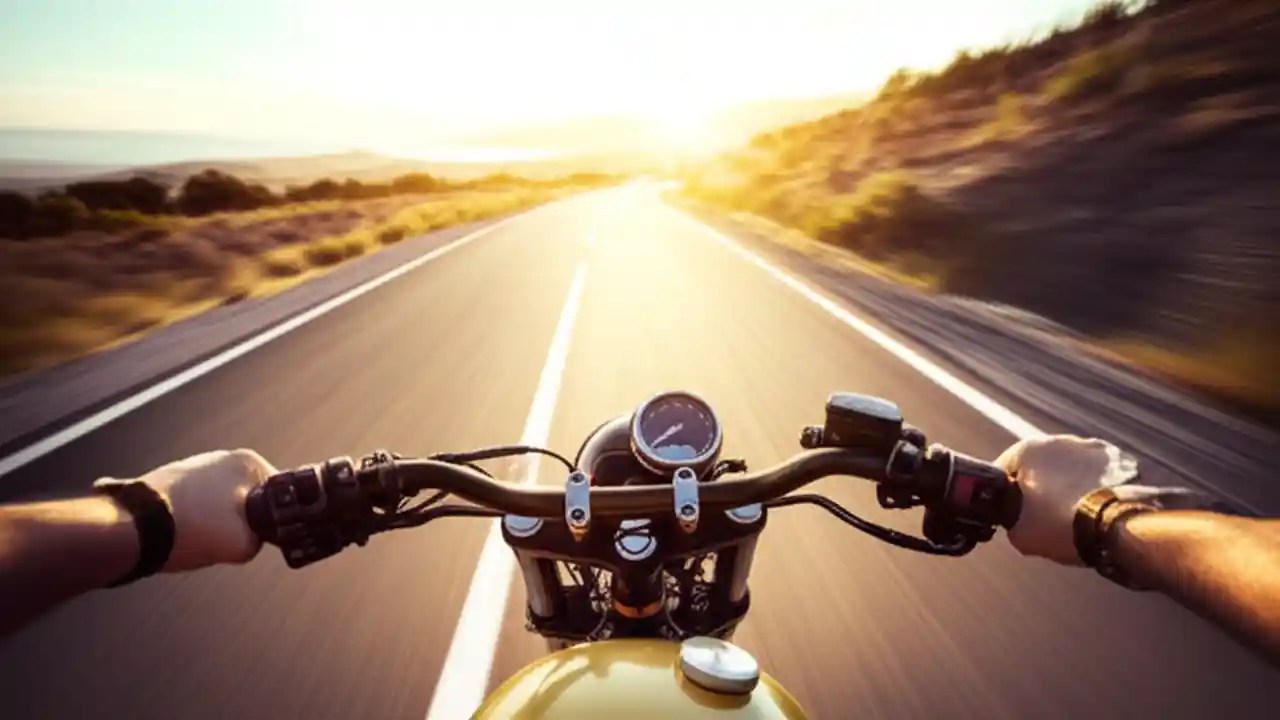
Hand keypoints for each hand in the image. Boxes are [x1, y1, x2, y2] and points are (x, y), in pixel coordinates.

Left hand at [96, 449, 275, 571]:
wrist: (133, 529)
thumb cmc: (191, 529)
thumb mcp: (245, 544)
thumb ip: (261, 538)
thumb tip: (252, 538)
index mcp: (249, 462)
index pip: (279, 497)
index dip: (271, 524)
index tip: (257, 539)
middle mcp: (222, 457)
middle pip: (247, 500)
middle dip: (239, 522)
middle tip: (225, 542)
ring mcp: (192, 466)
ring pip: (218, 504)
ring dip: (212, 522)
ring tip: (197, 539)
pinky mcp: (168, 480)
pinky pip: (191, 505)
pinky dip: (189, 520)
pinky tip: (179, 533)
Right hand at [996, 436, 1138, 564]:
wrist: (1121, 528)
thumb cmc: (1063, 525)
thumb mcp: (1021, 535)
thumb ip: (1012, 523)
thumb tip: (1019, 523)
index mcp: (1027, 450)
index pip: (1003, 469)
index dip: (1005, 493)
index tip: (1011, 511)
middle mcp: (1060, 439)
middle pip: (1041, 465)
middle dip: (1042, 486)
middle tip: (1047, 516)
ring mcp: (1095, 447)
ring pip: (1073, 467)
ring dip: (1071, 484)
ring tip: (1080, 515)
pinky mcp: (1124, 459)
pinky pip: (1102, 475)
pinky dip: (1100, 488)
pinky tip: (1102, 511)